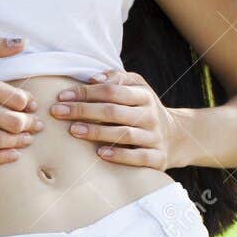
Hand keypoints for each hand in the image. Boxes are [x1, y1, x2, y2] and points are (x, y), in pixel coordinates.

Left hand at [50, 69, 185, 168]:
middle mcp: (149, 115)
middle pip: (113, 111)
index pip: (111, 90)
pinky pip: (138, 157)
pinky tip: (100, 154)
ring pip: (124, 134)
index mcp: (143, 95)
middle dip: (83, 110)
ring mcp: (154, 137)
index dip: (85, 92)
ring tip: (73, 130)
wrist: (177, 137)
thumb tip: (92, 78)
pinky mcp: (158, 158)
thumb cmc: (144, 109)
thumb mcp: (136, 88)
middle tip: (58, 112)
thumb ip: (116, 79)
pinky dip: (120, 156)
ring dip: (96, 132)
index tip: (62, 97)